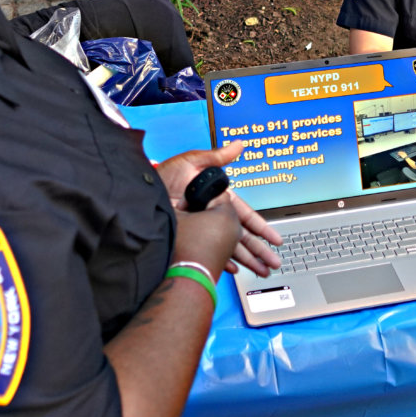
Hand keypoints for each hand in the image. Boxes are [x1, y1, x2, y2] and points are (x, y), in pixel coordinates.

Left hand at [158, 144, 283, 276]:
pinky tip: (234, 270)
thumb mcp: (192, 162)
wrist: (140, 194)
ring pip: (229, 247)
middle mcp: (210, 215)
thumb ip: (217, 157)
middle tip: (275, 262)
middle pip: (241, 235)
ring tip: (263, 272)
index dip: (261, 226)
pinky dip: (222, 262)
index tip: (274, 238)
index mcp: (215, 198)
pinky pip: (209, 254)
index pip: (244, 215)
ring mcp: (200, 229)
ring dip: (246, 259)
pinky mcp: (189, 241)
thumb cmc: (163, 176)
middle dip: (259, 249)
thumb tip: (238, 144)